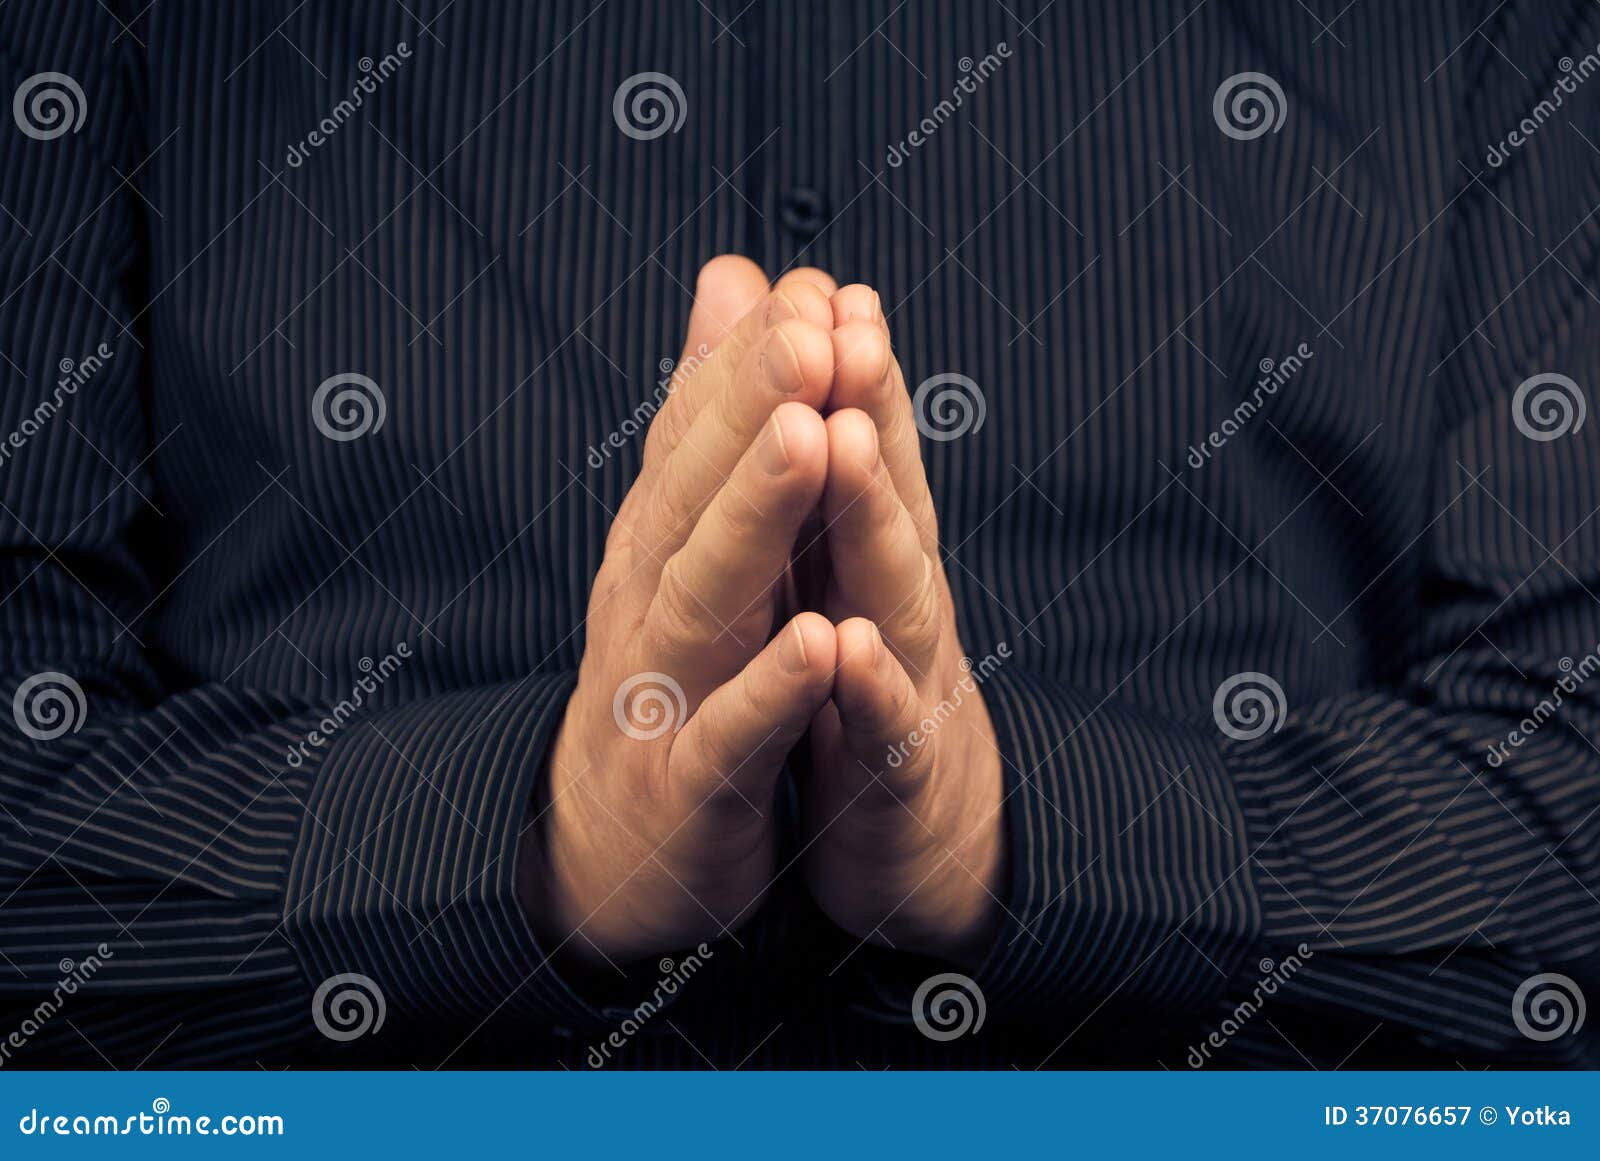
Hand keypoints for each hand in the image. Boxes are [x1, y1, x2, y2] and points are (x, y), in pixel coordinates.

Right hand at [522, 257, 840, 963]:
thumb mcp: (683, 543)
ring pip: (706, 597)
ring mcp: (660, 696)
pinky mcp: (686, 788)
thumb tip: (731, 277)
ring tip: (812, 440)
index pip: (698, 442)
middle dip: (753, 409)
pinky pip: (729, 736)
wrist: (611, 853)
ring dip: (756, 519)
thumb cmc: (668, 676)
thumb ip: (711, 417)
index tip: (809, 289)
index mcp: (659, 546)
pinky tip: (821, 644)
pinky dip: (770, 690)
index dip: (749, 366)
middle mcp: (647, 604)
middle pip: (695, 497)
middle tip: (810, 328)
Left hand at [802, 284, 1004, 965]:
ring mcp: (909, 688)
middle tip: (845, 324)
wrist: (922, 846)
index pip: (861, 454)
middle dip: (869, 408)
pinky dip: (868, 689)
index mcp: (869, 560)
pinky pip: (883, 732)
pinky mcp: (898, 778)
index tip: (824, 285)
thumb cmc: (871, 695)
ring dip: (872, 518)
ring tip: (842, 443)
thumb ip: (826, 490)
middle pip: (887, 498)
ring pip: (894, 594)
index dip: (848, 373)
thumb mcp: (842, 585)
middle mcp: (900, 605)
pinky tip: (841, 647)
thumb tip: (806, 385)